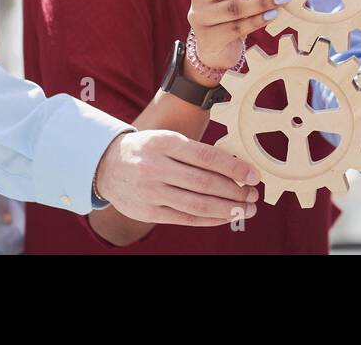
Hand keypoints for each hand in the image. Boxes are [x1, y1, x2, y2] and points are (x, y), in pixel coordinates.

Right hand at [94, 129, 260, 226]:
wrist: (106, 166)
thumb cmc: (148, 150)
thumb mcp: (166, 140)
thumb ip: (195, 152)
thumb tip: (235, 167)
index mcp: (164, 143)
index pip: (206, 156)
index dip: (233, 168)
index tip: (253, 175)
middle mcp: (156, 167)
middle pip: (204, 183)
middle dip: (234, 191)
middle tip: (254, 195)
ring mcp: (151, 192)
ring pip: (197, 204)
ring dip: (227, 209)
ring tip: (246, 209)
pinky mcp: (149, 212)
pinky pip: (185, 218)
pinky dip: (209, 219)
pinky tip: (225, 217)